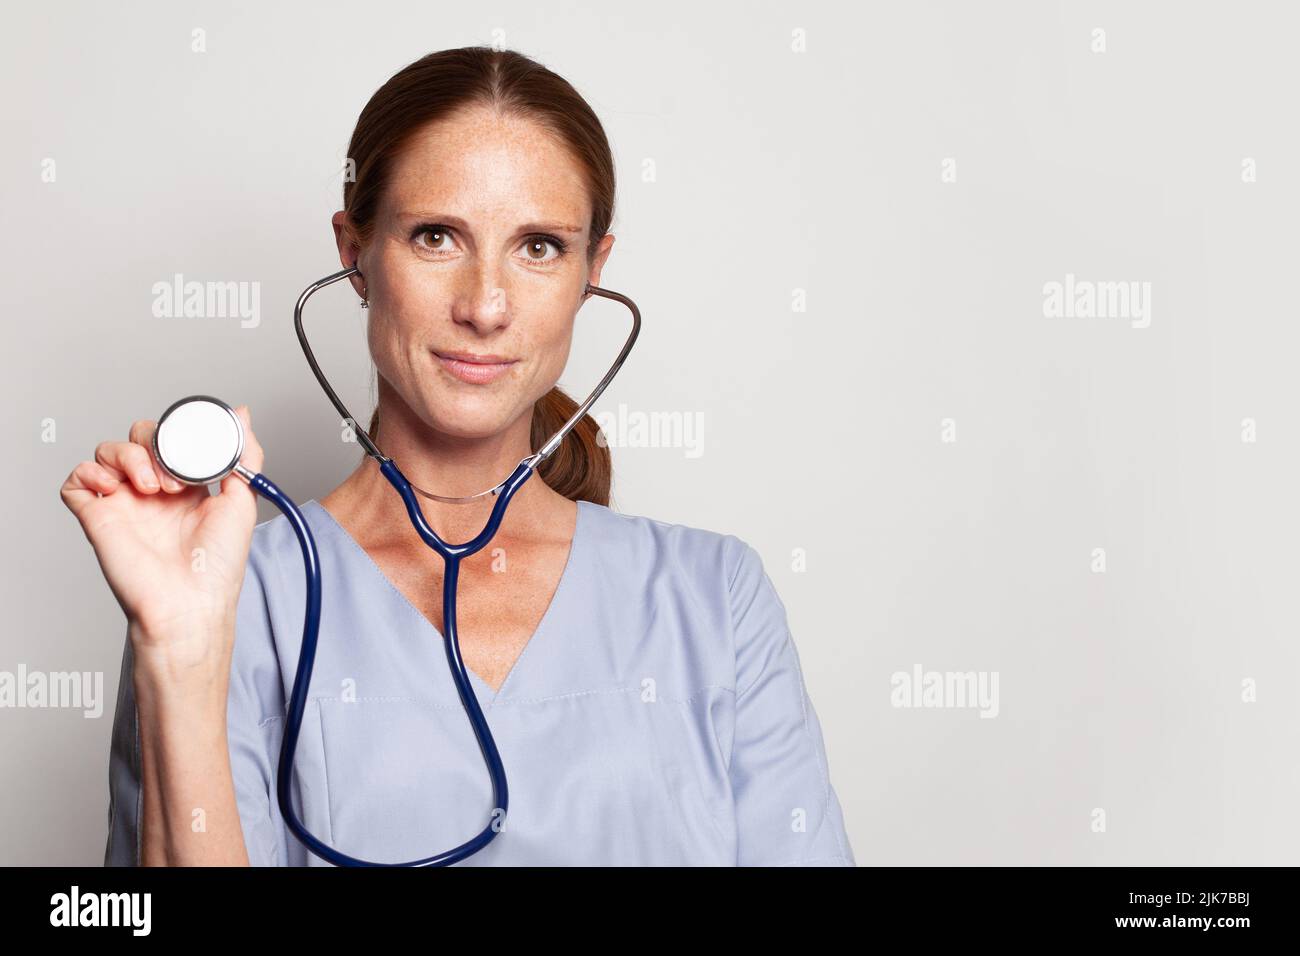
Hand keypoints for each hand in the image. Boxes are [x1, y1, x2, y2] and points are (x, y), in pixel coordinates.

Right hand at [59, 405, 264, 670]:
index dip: (179, 435)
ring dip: (130, 457)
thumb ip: (243, 453)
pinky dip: (91, 472)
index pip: (171, 440)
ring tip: (152, 488)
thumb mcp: (243, 499)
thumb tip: (242, 414)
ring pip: (108, 451)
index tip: (195, 447)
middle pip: (138, 438)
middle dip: (156, 444)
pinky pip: (77, 479)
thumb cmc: (218, 564)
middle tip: (175, 480)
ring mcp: (124, 503)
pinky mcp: (98, 517)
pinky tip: (116, 489)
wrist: (190, 601)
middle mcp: (153, 492)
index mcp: (186, 486)